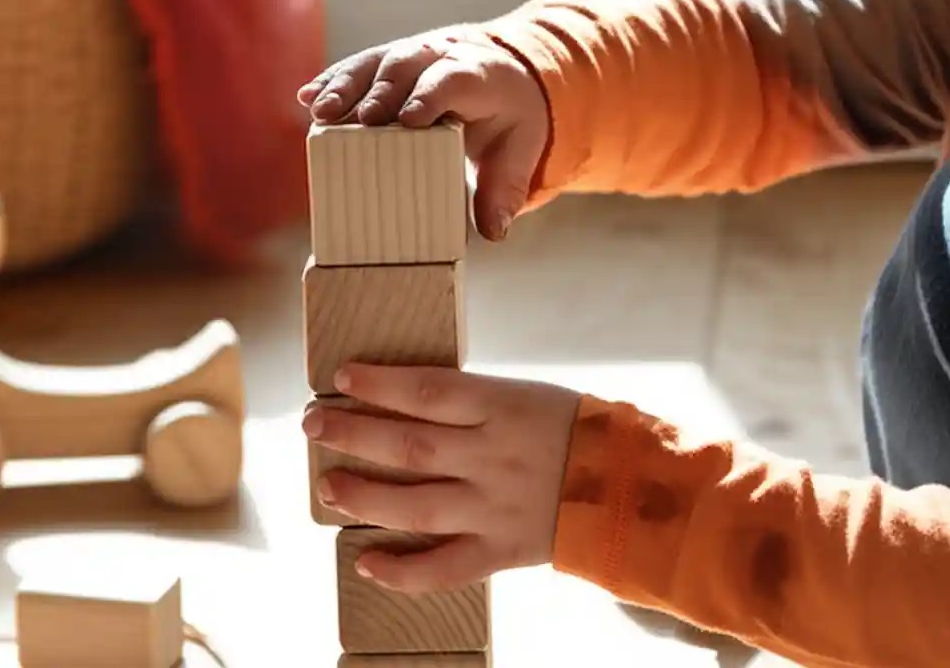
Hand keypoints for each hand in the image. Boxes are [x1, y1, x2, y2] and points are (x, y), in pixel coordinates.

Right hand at [296, 25, 550, 240]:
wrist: (499, 72)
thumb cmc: (507, 117)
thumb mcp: (518, 152)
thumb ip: (504, 191)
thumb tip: (494, 233)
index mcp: (476, 76)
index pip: (451, 80)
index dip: (430, 96)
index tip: (410, 120)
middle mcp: (437, 57)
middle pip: (405, 67)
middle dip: (382, 92)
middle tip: (362, 120)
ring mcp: (405, 56)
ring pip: (373, 64)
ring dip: (344, 87)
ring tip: (320, 113)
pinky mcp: (380, 63)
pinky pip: (353, 69)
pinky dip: (330, 83)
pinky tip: (306, 99)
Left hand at [302, 363, 580, 593]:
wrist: (637, 488)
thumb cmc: (575, 431)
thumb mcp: (526, 395)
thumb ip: (472, 402)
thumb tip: (403, 398)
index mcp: (503, 408)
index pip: (426, 391)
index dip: (378, 384)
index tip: (341, 377)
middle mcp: (493, 457)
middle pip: (408, 445)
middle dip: (351, 433)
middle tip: (312, 425)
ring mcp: (495, 508)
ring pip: (415, 505)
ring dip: (362, 496)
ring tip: (326, 486)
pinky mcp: (502, 551)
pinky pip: (445, 568)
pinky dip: (402, 571)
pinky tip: (366, 562)